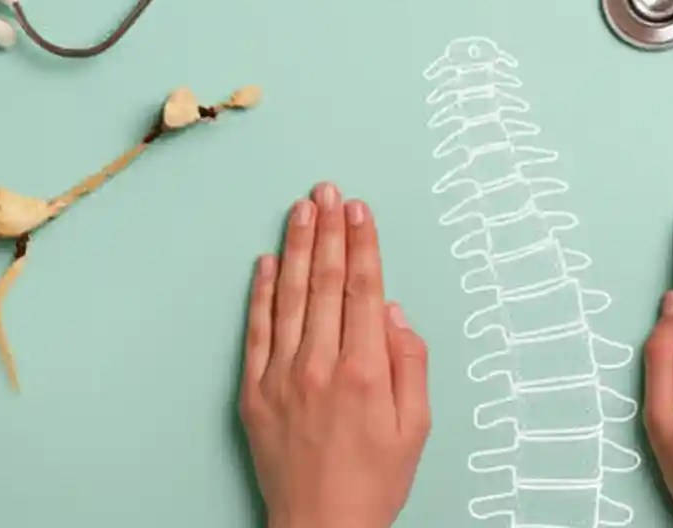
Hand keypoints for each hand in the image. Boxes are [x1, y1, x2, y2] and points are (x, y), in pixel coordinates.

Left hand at [239, 183, 430, 527]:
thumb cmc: (375, 482)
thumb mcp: (417, 427)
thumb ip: (410, 363)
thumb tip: (392, 311)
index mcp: (366, 372)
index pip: (362, 289)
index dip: (362, 244)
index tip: (360, 210)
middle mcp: (321, 366)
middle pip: (324, 283)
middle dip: (329, 231)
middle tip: (329, 191)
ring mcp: (282, 377)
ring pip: (288, 298)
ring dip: (295, 247)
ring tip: (301, 209)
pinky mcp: (254, 393)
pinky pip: (257, 332)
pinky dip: (260, 294)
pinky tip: (265, 262)